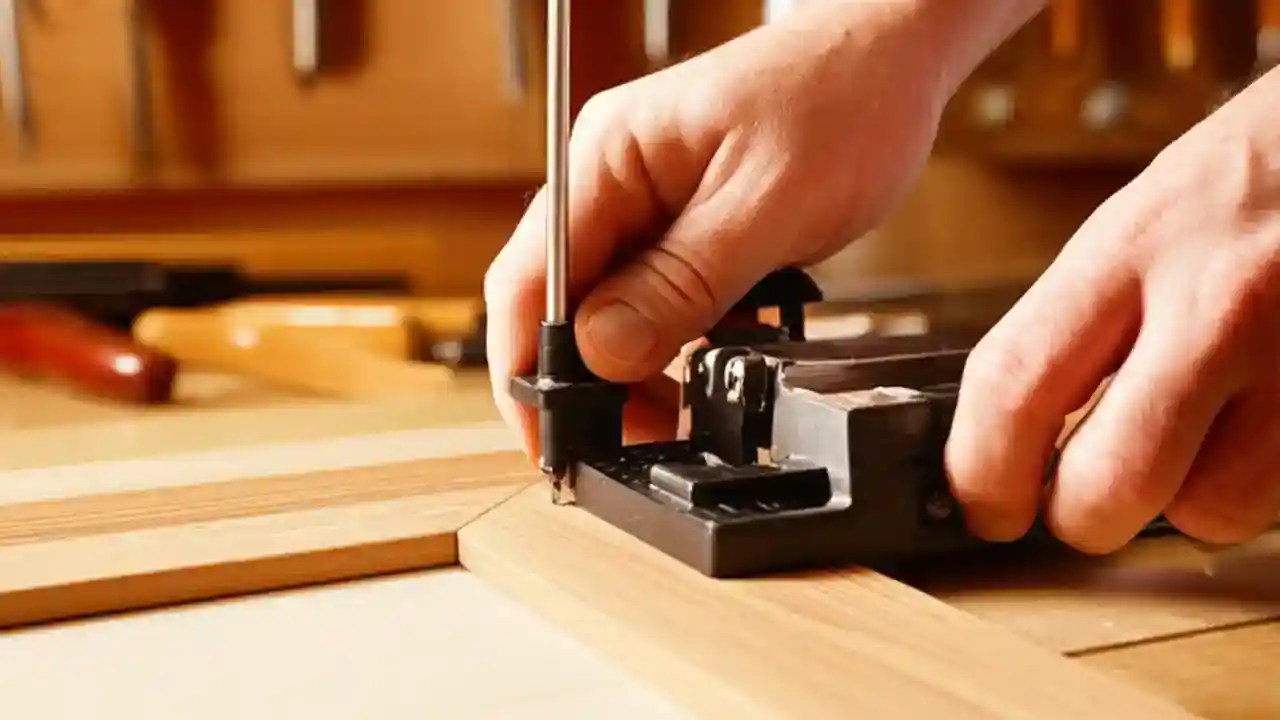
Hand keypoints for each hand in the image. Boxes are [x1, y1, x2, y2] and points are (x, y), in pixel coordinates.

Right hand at [485, 0, 1043, 456]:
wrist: (894, 55)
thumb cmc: (842, 98)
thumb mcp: (767, 205)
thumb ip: (681, 281)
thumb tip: (602, 353)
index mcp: (608, 158)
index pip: (531, 279)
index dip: (528, 370)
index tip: (552, 441)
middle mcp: (611, 180)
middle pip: (561, 303)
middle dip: (586, 383)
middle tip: (629, 445)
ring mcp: (644, 202)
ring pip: (609, 309)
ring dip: (634, 369)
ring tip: (679, 415)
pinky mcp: (682, 223)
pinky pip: (654, 296)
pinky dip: (676, 341)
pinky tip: (713, 363)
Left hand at [946, 66, 1279, 551]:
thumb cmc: (1255, 179)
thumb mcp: (1140, 224)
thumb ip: (1076, 327)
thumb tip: (1008, 441)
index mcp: (1132, 248)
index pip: (1013, 386)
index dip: (980, 471)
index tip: (984, 504)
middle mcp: (1218, 302)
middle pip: (1111, 483)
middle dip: (1081, 517)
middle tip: (1082, 502)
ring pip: (1212, 513)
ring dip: (1190, 502)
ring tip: (1199, 440)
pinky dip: (1258, 483)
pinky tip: (1257, 425)